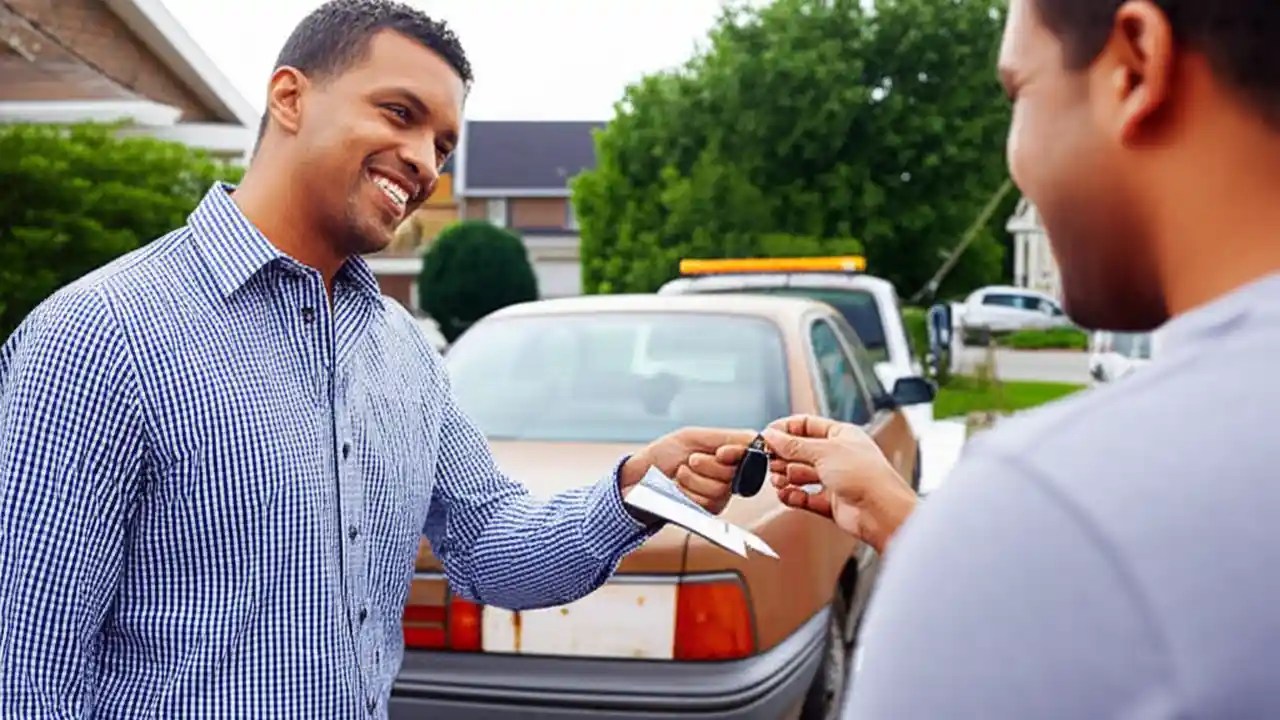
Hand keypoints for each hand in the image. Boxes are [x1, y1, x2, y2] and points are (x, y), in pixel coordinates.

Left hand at [620, 427, 757, 514]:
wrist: (640, 476)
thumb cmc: (664, 454)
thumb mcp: (694, 436)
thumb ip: (726, 437)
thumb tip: (756, 440)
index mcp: (728, 454)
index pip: (752, 454)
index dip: (737, 454)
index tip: (720, 452)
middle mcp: (729, 475)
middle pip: (735, 473)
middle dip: (707, 465)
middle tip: (690, 461)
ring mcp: (720, 495)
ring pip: (720, 490)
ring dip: (693, 479)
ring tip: (680, 474)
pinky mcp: (707, 511)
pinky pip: (707, 503)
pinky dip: (687, 493)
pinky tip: (678, 488)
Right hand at [759, 415, 916, 553]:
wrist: (882, 512)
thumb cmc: (866, 476)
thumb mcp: (824, 452)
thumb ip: (794, 445)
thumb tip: (772, 436)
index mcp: (842, 435)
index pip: (807, 425)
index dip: (785, 429)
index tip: (767, 436)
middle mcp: (838, 455)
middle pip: (801, 451)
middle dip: (783, 455)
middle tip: (768, 460)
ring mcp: (835, 480)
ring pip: (801, 475)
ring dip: (786, 477)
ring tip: (778, 480)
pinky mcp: (832, 502)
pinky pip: (806, 497)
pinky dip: (794, 496)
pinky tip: (786, 495)